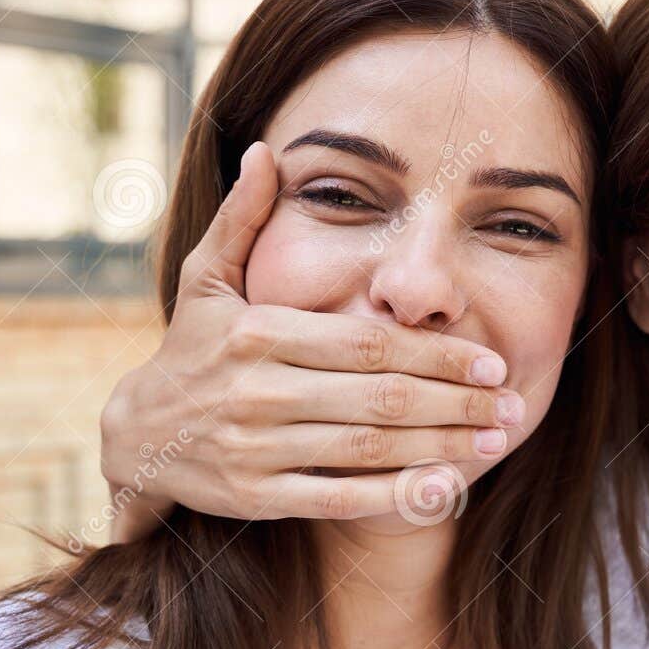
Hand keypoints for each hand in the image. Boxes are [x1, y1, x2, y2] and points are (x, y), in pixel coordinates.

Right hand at [98, 142, 525, 541]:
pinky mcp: (255, 495)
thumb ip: (242, 219)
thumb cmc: (192, 348)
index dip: (435, 352)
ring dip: (439, 446)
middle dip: (455, 402)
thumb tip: (264, 151)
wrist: (136, 435)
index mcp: (258, 333)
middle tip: (512, 405)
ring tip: (495, 440)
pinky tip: (443, 487)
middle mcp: (257, 391)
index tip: (491, 360)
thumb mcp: (206, 279)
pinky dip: (394, 495)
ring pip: (367, 449)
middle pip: (379, 397)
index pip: (367, 342)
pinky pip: (338, 497)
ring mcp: (255, 447)